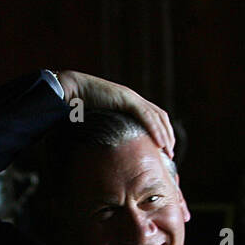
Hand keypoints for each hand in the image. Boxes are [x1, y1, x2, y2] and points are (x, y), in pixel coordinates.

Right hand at [54, 71, 174, 157]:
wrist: (73, 91)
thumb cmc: (80, 106)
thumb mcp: (99, 120)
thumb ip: (108, 129)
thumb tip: (107, 148)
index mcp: (129, 103)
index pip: (154, 117)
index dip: (162, 131)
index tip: (164, 149)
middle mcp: (134, 99)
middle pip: (160, 116)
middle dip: (168, 135)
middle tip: (171, 153)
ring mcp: (131, 98)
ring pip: (157, 117)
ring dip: (165, 135)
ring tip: (168, 151)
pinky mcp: (127, 99)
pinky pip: (146, 116)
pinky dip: (155, 130)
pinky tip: (160, 143)